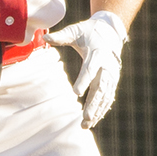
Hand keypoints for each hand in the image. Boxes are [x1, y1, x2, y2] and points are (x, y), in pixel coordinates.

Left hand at [47, 11, 127, 128]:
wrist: (110, 33)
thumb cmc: (89, 32)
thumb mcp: (76, 31)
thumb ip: (61, 36)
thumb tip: (44, 38)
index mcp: (98, 53)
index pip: (90, 69)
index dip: (84, 81)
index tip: (76, 92)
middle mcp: (107, 67)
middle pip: (101, 87)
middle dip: (93, 103)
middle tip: (85, 117)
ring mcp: (111, 76)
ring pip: (105, 96)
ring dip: (97, 111)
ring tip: (86, 124)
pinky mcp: (112, 82)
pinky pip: (108, 98)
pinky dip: (101, 110)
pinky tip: (93, 122)